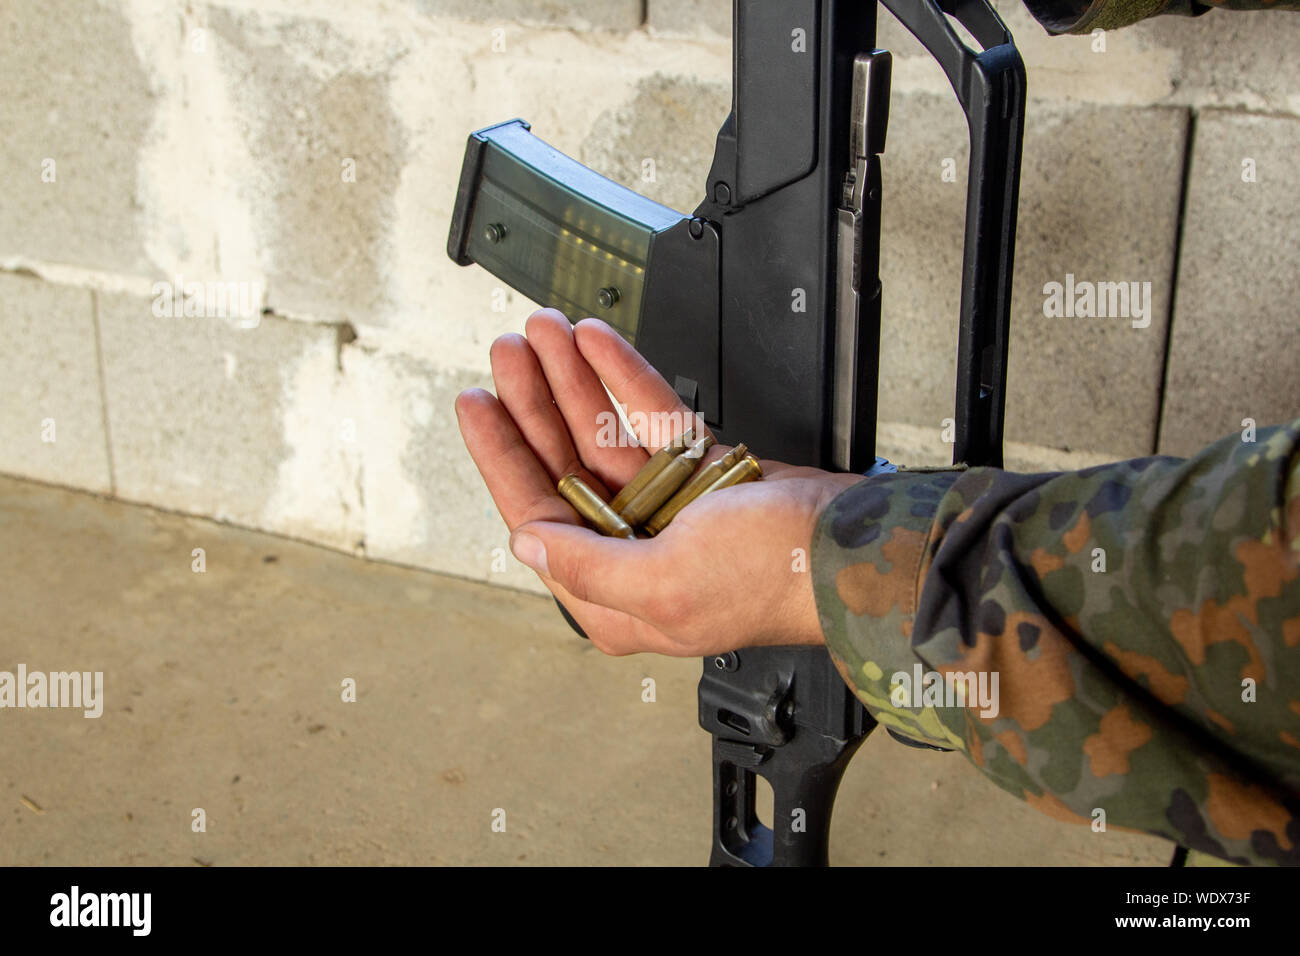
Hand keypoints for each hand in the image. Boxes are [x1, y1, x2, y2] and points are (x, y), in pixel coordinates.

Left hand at [454, 309, 862, 655]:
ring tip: (546, 332)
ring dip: (573, 378)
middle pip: (565, 465)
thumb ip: (587, 567)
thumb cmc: (773, 578)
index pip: (537, 516)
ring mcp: (665, 508)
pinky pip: (649, 417)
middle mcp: (633, 551)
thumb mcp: (667, 585)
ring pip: (602, 432)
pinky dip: (624, 378)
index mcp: (616, 594)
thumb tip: (527, 545)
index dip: (500, 456)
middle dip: (534, 402)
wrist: (854, 547)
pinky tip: (598, 344)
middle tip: (510, 351)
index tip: (476, 406)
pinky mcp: (698, 471)